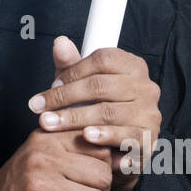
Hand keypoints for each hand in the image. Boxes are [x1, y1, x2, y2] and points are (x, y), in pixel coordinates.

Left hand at [29, 36, 161, 190]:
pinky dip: (105, 137)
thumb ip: (71, 64)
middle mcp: (146, 86)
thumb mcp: (81, 84)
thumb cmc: (96, 109)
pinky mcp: (149, 137)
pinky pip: (126, 136)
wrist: (117, 148)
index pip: (102, 60)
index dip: (73, 71)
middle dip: (65, 98)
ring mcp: (149, 112)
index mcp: (132, 66)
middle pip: (101, 86)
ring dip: (75, 119)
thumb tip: (59, 42)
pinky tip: (86, 138)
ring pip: (108, 112)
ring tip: (51, 125)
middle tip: (40, 111)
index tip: (51, 85)